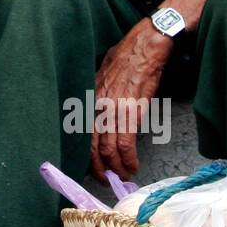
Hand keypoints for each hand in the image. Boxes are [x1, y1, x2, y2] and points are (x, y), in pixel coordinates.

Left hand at [89, 21, 171, 181]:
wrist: (145, 47)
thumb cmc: (126, 58)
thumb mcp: (103, 77)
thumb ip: (99, 97)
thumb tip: (100, 114)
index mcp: (90, 98)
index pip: (81, 133)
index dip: (86, 155)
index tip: (93, 166)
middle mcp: (97, 106)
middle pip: (92, 146)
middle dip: (99, 168)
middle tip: (106, 179)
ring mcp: (113, 109)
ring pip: (109, 148)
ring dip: (117, 167)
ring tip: (123, 176)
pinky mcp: (131, 111)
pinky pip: (126, 142)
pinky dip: (129, 158)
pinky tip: (132, 165)